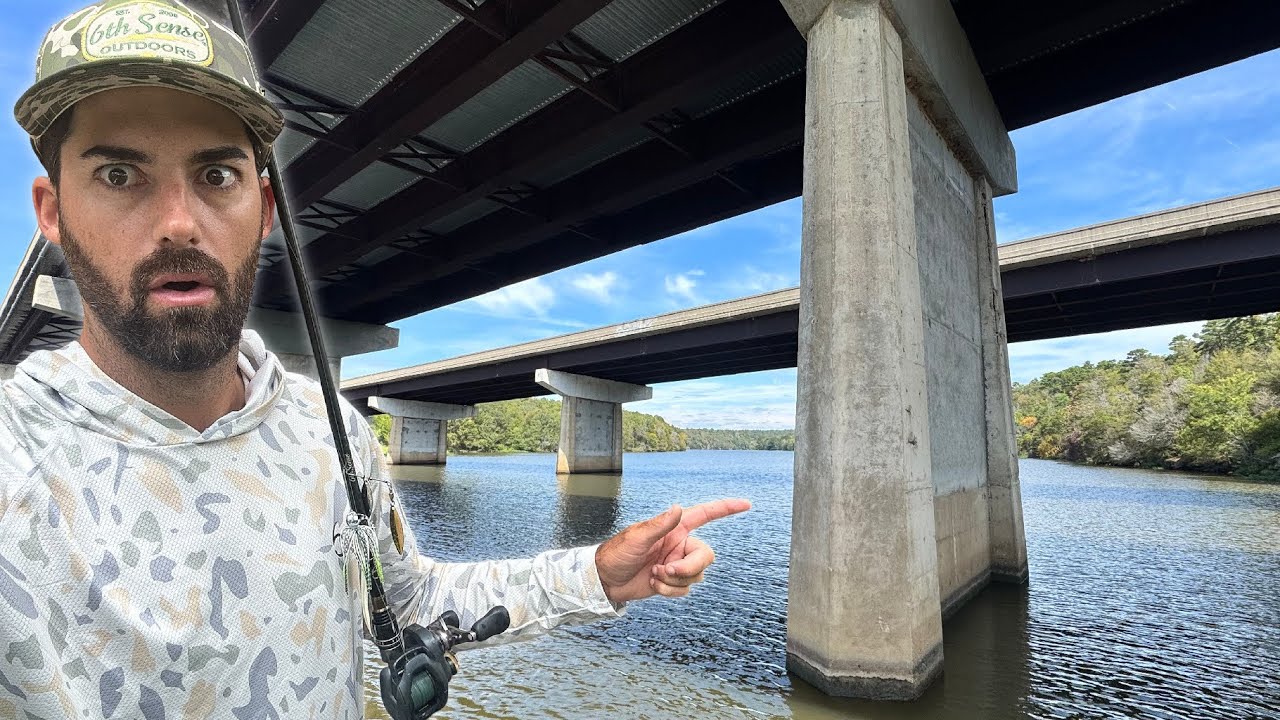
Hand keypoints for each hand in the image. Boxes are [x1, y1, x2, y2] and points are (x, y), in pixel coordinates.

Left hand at [594, 499, 750, 603]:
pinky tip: (653, 584)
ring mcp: (677, 564)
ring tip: (654, 575)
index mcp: (675, 529)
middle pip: (706, 556)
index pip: (705, 515)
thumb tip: (678, 508)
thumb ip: (659, 525)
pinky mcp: (672, 582)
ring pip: (696, 576)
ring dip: (675, 580)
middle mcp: (679, 545)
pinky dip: (670, 591)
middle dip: (690, 567)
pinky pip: (685, 590)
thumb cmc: (617, 553)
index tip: (746, 504)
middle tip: (668, 570)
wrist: (605, 580)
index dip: (726, 508)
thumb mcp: (636, 537)